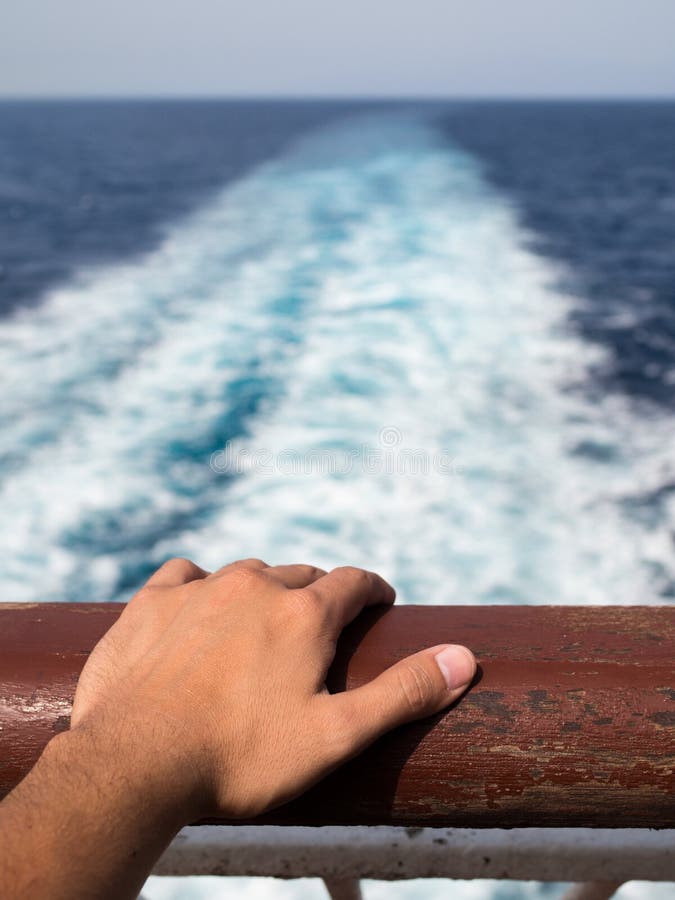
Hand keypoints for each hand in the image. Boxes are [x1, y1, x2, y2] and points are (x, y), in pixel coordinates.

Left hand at [71, 557, 476, 820]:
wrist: (134, 765)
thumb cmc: (240, 757)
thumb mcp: (335, 735)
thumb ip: (402, 692)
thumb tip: (464, 657)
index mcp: (304, 614)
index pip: (354, 581)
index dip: (373, 589)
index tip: (380, 600)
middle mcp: (255, 586)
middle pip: (301, 574)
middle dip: (319, 594)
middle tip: (321, 625)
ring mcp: (200, 589)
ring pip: (247, 572)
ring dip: (263, 590)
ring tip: (262, 621)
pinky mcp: (152, 601)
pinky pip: (186, 573)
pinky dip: (201, 584)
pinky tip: (199, 605)